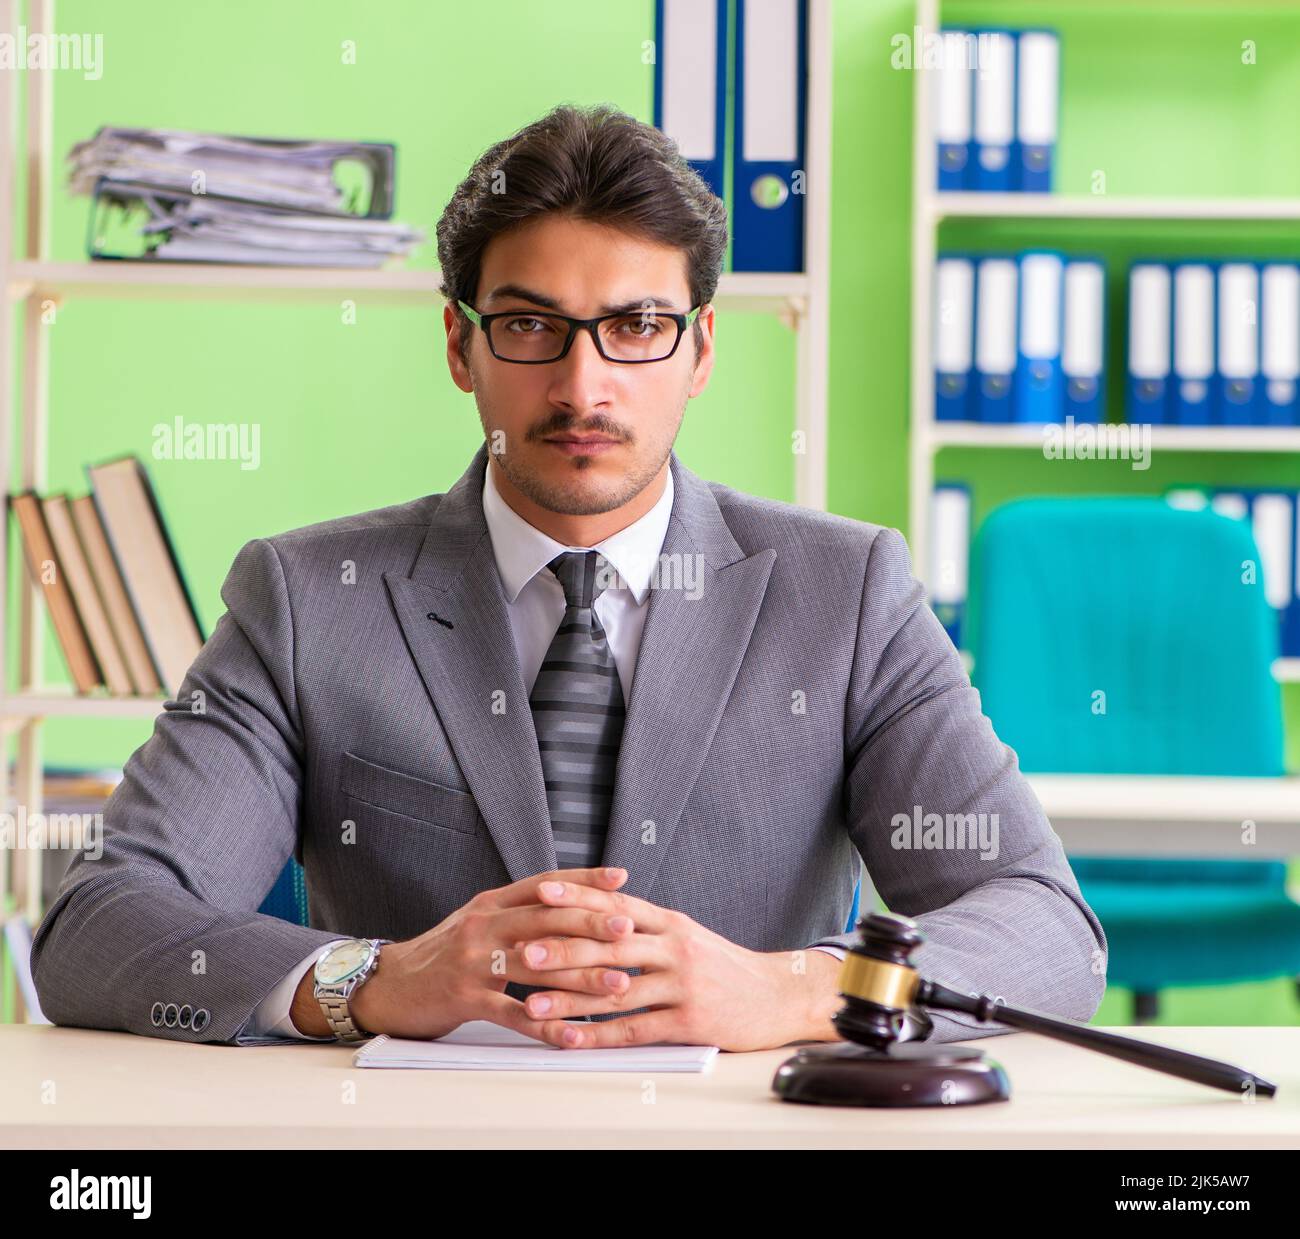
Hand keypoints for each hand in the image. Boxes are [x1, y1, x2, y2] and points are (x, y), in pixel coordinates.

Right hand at [340, 866, 639, 1039]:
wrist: (387, 985)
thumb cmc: (443, 955)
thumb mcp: (478, 922)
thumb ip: (517, 912)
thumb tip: (568, 903)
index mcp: (491, 902)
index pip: (545, 883)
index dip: (584, 879)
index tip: (621, 877)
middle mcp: (483, 924)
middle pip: (545, 917)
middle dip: (592, 922)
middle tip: (629, 927)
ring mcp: (472, 961)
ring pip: (537, 965)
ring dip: (582, 976)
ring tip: (618, 984)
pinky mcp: (463, 998)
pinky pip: (512, 1013)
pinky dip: (547, 1026)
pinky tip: (573, 1035)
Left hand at [511, 879, 845, 1051]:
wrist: (779, 996)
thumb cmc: (725, 967)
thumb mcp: (688, 935)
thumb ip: (646, 926)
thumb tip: (596, 912)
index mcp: (671, 922)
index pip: (617, 903)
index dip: (579, 896)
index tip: (541, 891)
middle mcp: (676, 947)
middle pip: (611, 944)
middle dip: (562, 947)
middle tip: (521, 950)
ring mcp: (684, 984)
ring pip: (616, 989)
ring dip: (569, 998)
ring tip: (531, 1002)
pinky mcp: (690, 1021)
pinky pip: (636, 1028)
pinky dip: (599, 1035)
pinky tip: (571, 1038)